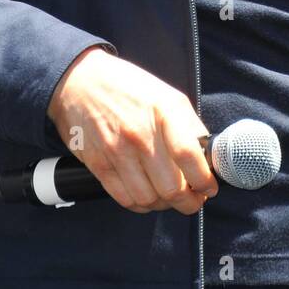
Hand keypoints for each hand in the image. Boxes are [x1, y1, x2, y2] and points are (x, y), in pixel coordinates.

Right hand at [46, 46, 217, 214]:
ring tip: (171, 199)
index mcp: (163, 111)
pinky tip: (148, 197)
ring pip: (149, 199)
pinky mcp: (98, 164)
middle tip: (194, 200)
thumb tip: (207, 157)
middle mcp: (140, 133)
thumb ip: (189, 126)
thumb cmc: (128, 88)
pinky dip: (141, 205)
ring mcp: (117, 151)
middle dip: (189, 202)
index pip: (189, 156)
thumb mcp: (166, 95)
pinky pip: (124, 199)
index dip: (204, 180)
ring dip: (165, 206)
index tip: (209, 188)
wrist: (80, 82)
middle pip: (171, 187)